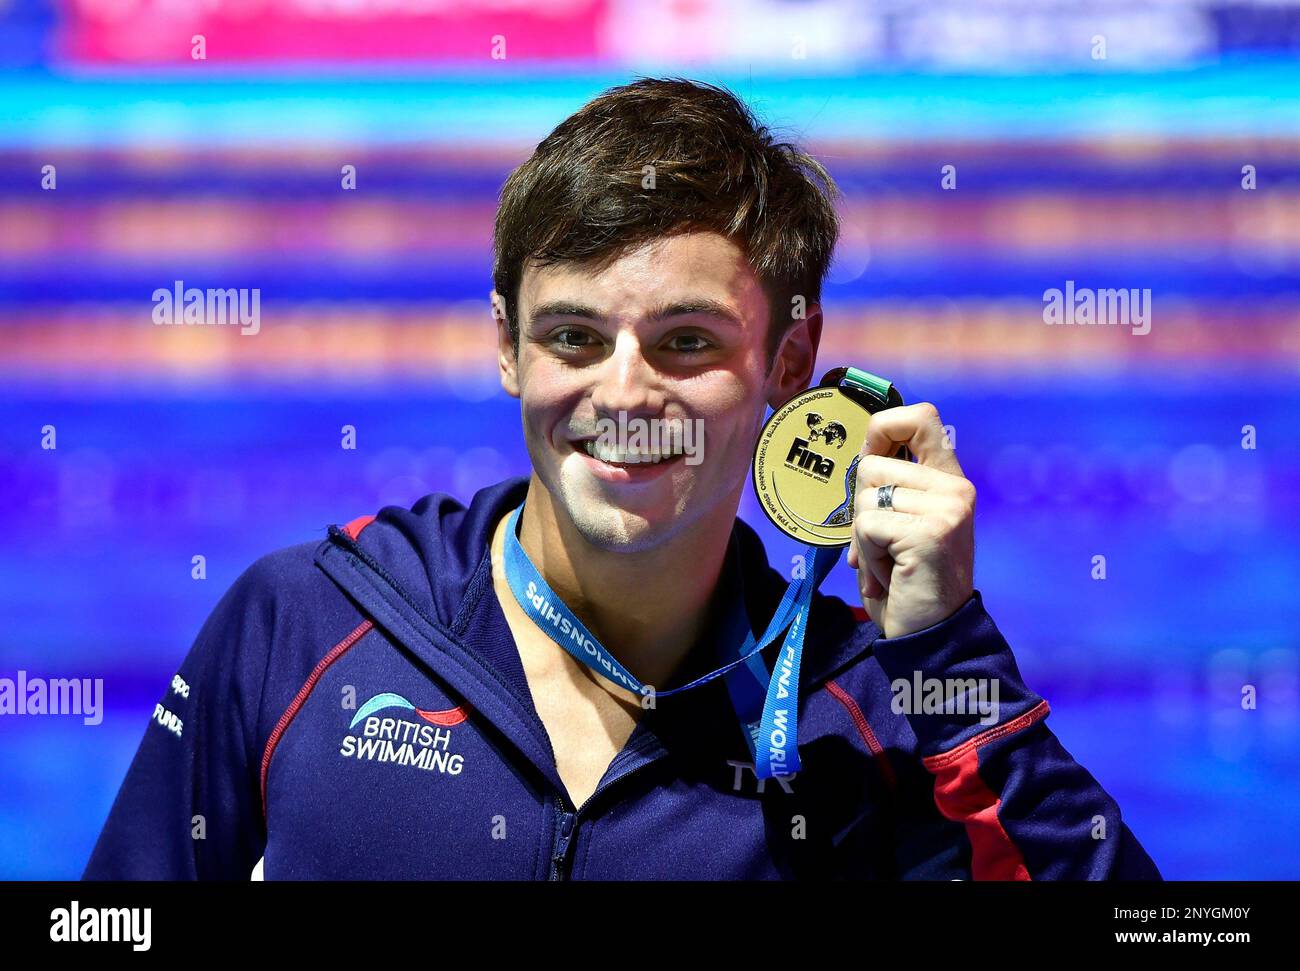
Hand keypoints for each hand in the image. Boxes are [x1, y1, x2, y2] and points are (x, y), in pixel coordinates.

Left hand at [845, 402, 974, 638]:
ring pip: (865, 498)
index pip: (921, 418)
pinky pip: (867, 526)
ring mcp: (946, 509)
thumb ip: (890, 489)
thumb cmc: (907, 581)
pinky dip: (867, 555)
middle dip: (861, 508)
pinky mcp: (930, 532)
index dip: (883, 427)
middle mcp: (955, 489)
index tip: (869, 457)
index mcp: (950, 481)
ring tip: (889, 563)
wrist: (930, 635)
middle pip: (871, 465)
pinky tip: (890, 576)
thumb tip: (860, 457)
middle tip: (882, 546)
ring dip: (864, 538)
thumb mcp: (902, 525)